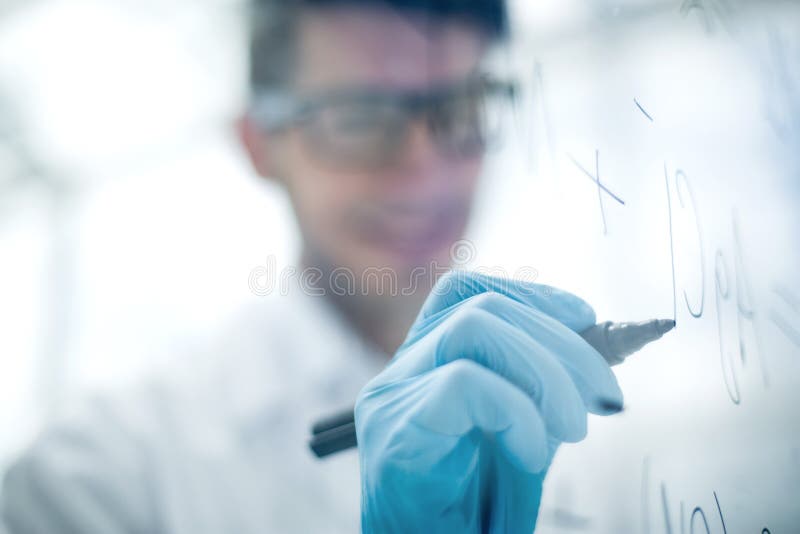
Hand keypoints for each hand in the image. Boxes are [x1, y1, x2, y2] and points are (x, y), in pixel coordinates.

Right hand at [355, 270, 622, 532]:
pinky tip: (529, 454)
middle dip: (561, 342)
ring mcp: (392, 398)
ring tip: (571, 428)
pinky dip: (515, 413)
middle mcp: (401, 373)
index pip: (466, 292)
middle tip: (604, 395)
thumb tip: (591, 350)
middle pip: (481, 307)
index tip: (585, 319)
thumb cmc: (475, 513)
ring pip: (472, 328)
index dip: (529, 294)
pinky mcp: (395, 431)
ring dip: (544, 372)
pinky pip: (463, 383)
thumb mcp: (522, 436)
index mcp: (426, 366)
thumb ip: (541, 390)